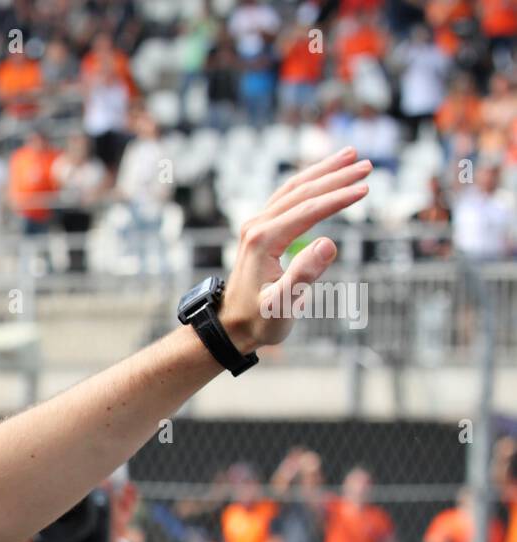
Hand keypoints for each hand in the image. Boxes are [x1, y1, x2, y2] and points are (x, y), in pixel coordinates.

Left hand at [220, 148, 371, 353]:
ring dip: (322, 171)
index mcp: (263, 241)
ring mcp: (255, 226)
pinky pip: (286, 198)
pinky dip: (308, 183)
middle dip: (336, 176)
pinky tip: (325, 175)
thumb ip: (304, 275)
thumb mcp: (282, 304)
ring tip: (351, 156)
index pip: (307, 211)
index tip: (366, 188)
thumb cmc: (259, 320)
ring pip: (293, 189)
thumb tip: (328, 243)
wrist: (232, 326)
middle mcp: (256, 227)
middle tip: (368, 165)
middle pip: (301, 193)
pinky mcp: (259, 230)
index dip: (338, 198)